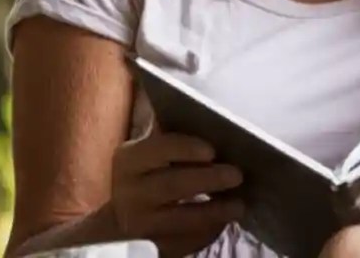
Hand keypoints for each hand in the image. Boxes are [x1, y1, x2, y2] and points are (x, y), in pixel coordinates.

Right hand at [110, 132, 244, 256]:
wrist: (120, 214)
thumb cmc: (146, 172)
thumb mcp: (148, 151)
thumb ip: (169, 133)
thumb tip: (205, 115)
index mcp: (129, 160)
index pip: (157, 149)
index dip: (185, 148)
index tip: (212, 150)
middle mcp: (130, 192)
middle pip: (171, 185)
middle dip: (207, 180)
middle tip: (236, 175)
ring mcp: (141, 222)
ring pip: (179, 218)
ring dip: (213, 211)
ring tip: (239, 205)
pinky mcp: (155, 244)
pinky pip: (184, 241)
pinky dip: (208, 231)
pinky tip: (225, 220)